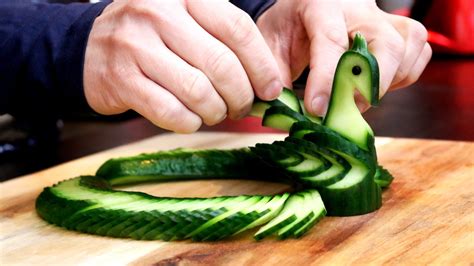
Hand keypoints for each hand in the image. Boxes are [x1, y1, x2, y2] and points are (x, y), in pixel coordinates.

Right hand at [84, 0, 281, 132]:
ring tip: (216, 114)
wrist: (92, 46)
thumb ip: (224, 40)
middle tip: (242, 108)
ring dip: (215, 112)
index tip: (271, 89)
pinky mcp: (120, 79)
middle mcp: (158, 13)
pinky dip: (189, 123)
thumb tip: (268, 82)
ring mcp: (135, 46)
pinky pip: (170, 112)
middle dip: (240, 96)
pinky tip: (191, 119)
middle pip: (221, 64)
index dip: (262, 64)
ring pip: (198, 91)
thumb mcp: (187, 20)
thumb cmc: (154, 37)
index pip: (237, 29)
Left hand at [257, 0, 431, 115]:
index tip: (317, 109)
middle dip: (369, 85)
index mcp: (321, 6)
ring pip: (408, 46)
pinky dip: (404, 75)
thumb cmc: (289, 25)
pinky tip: (377, 84)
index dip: (326, 80)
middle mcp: (359, 9)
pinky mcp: (398, 28)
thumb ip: (275, 76)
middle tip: (347, 108)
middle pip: (386, 44)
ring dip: (389, 82)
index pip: (331, 42)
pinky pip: (419, 52)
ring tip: (359, 97)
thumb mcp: (271, 44)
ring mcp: (383, 17)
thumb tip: (286, 113)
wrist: (306, 5)